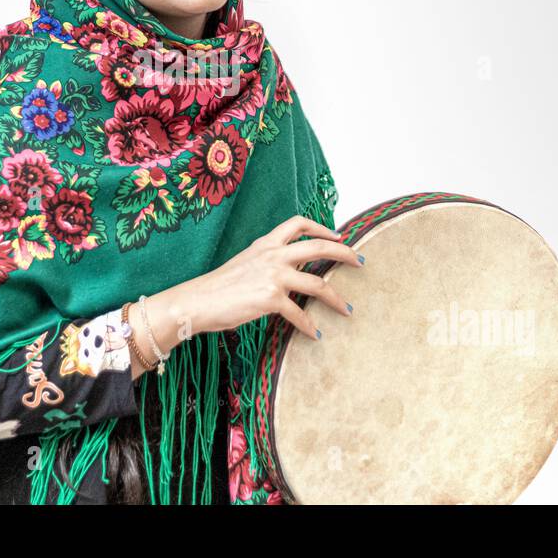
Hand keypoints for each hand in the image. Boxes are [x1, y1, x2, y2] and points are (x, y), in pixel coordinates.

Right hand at [178, 214, 362, 339]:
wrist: (198, 300)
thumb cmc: (218, 287)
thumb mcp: (245, 264)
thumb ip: (267, 263)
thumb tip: (289, 273)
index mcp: (265, 244)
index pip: (297, 224)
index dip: (321, 228)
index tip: (337, 237)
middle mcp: (272, 255)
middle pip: (317, 247)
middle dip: (343, 254)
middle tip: (359, 262)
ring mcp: (273, 276)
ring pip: (317, 284)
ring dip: (336, 298)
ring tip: (347, 309)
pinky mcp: (271, 299)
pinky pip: (299, 314)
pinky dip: (309, 326)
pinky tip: (315, 334)